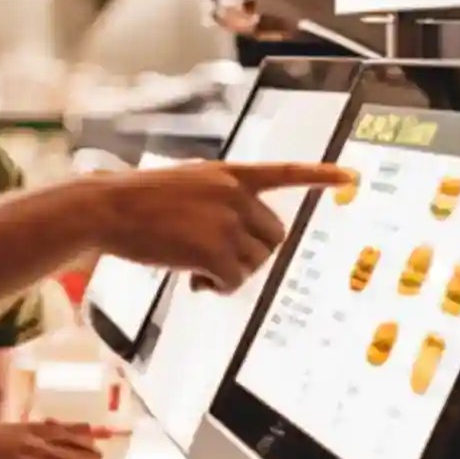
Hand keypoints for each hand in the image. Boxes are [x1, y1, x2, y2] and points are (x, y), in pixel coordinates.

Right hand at [88, 162, 349, 292]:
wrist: (108, 208)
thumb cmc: (137, 200)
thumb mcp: (185, 183)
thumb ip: (218, 198)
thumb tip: (240, 239)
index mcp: (229, 174)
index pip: (284, 172)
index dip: (320, 176)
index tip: (352, 177)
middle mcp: (235, 195)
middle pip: (274, 236)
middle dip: (251, 253)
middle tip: (217, 261)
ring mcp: (227, 223)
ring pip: (256, 262)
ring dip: (231, 272)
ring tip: (196, 268)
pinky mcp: (214, 251)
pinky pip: (235, 281)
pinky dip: (217, 286)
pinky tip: (191, 279)